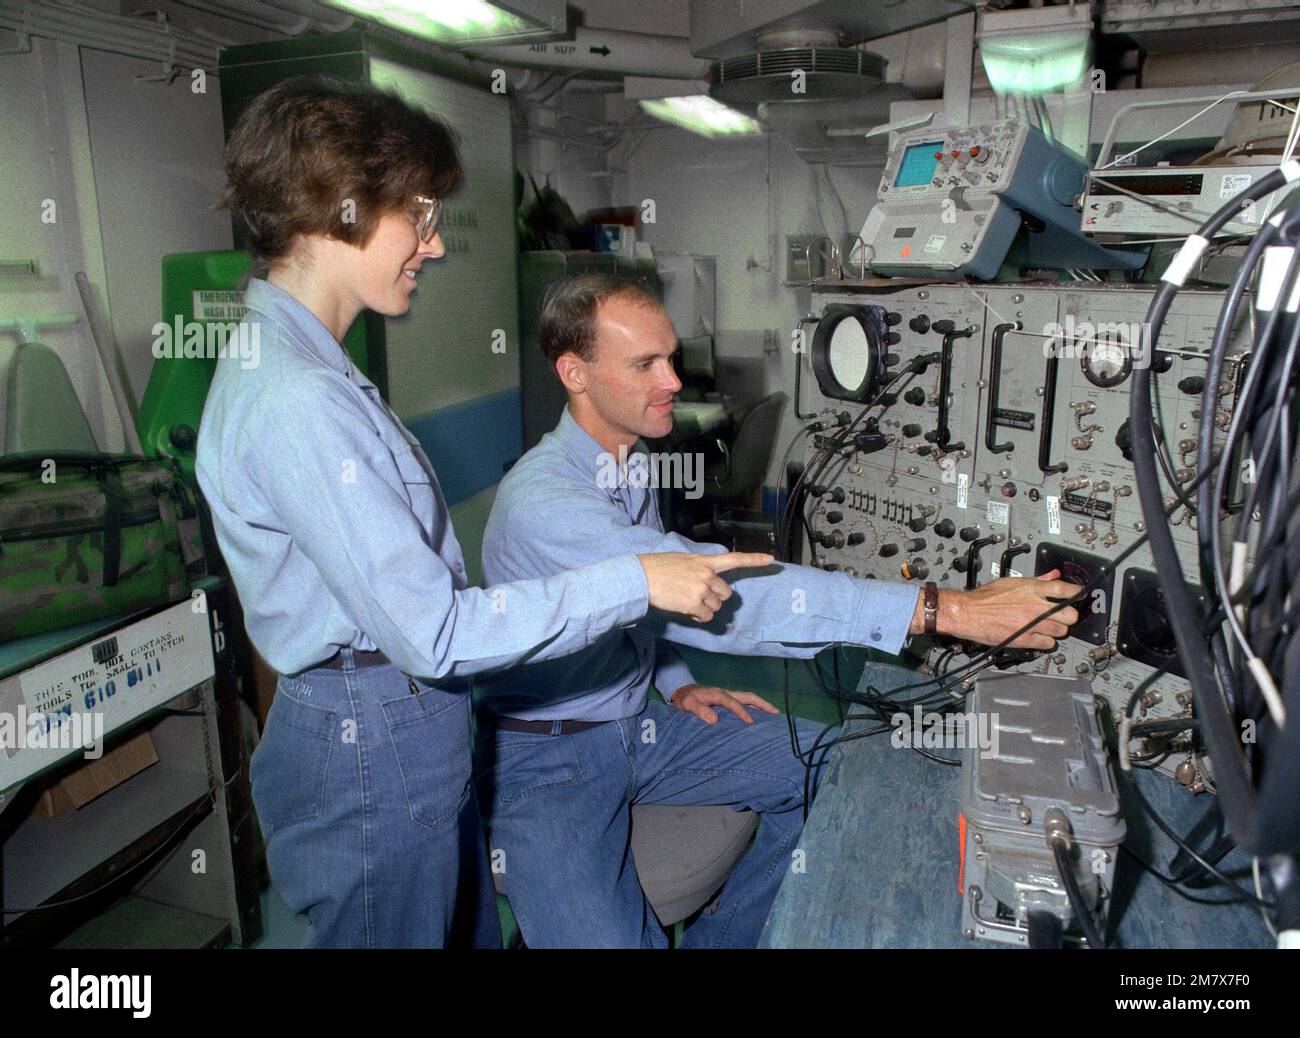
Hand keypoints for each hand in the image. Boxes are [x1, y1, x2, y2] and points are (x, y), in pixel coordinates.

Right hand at [638, 551, 772, 622]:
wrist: (642, 576)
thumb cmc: (658, 567)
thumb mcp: (683, 560)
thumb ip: (699, 568)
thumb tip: (707, 581)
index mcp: (705, 561)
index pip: (735, 559)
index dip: (755, 560)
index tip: (771, 560)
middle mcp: (707, 575)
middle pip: (726, 595)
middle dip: (715, 598)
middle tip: (696, 596)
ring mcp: (702, 590)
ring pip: (715, 608)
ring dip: (704, 608)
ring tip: (685, 600)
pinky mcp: (694, 604)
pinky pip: (705, 617)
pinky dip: (697, 616)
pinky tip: (684, 608)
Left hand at [669, 684, 779, 724]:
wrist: (683, 692)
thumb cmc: (686, 699)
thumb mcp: (688, 704)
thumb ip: (699, 710)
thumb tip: (714, 719)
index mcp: (717, 694)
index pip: (733, 702)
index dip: (742, 711)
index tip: (750, 722)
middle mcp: (726, 693)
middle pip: (748, 696)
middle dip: (762, 703)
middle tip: (776, 713)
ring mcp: (729, 695)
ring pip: (748, 698)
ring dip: (761, 705)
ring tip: (774, 714)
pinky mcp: (729, 700)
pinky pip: (745, 702)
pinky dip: (755, 707)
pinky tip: (761, 716)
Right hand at [913, 569, 1081, 650]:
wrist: (968, 613)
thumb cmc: (985, 597)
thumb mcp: (1012, 582)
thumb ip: (1036, 580)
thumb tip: (1053, 575)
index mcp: (1032, 589)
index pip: (1065, 589)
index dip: (1077, 592)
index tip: (1080, 594)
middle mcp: (1035, 607)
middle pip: (1070, 614)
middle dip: (1068, 616)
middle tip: (1062, 616)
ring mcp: (1032, 625)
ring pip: (1062, 631)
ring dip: (1057, 630)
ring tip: (1047, 627)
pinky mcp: (1025, 639)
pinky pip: (1048, 644)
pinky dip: (1046, 642)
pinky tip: (1039, 637)